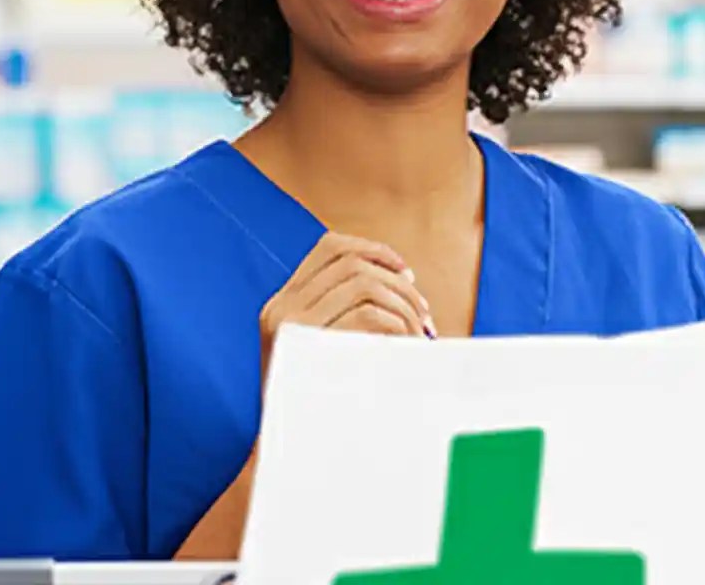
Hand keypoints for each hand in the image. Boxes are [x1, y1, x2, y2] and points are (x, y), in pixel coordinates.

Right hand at [175, 234, 430, 560]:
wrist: (291, 457)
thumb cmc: (323, 405)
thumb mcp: (328, 351)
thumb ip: (349, 315)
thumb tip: (405, 279)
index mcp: (283, 303)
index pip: (329, 248)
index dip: (374, 250)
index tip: (406, 272)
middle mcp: (280, 308)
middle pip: (352, 263)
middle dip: (399, 283)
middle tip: (423, 315)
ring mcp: (290, 326)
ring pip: (363, 284)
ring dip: (401, 305)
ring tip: (416, 335)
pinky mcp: (307, 346)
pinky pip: (366, 315)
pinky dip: (396, 325)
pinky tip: (405, 347)